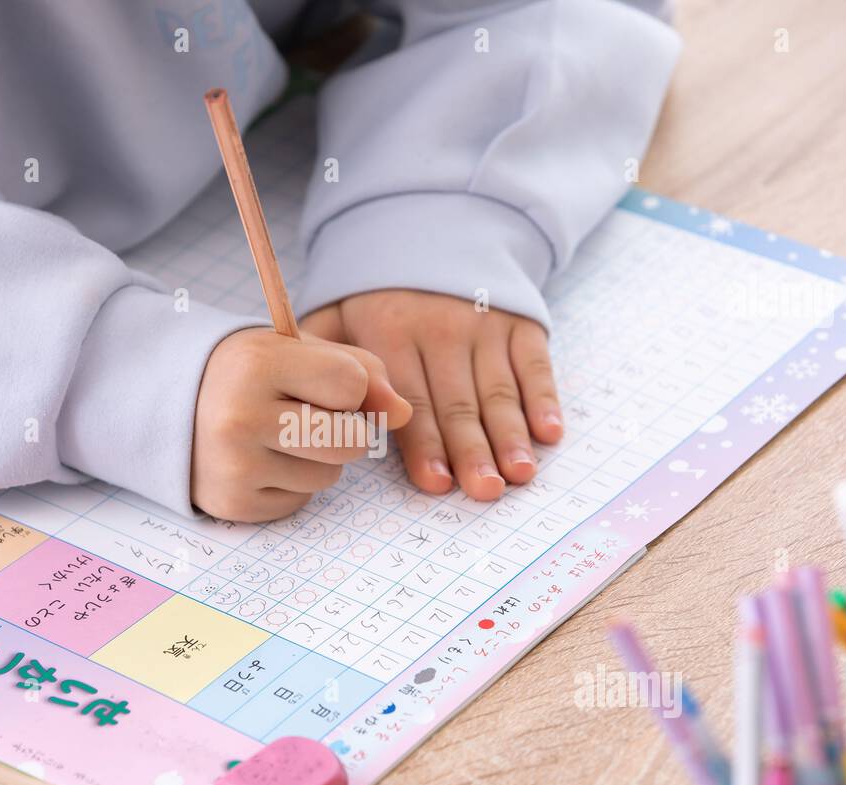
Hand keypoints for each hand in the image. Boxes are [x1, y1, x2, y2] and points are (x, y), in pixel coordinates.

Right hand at [191, 328, 412, 521]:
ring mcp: (235, 466)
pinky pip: (301, 502)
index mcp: (258, 363)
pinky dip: (291, 484)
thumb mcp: (299, 351)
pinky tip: (260, 461)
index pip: (352, 384)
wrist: (170, 406)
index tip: (321, 382)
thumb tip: (403, 414)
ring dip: (318, 460)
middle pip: (351, 440)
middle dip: (345, 429)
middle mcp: (240, 416)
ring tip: (276, 436)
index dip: (352, 386)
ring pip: (330, 477)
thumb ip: (361, 370)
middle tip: (307, 414)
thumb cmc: (250, 374)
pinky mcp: (234, 504)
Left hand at [302, 290, 562, 500]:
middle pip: (458, 402)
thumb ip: (319, 357)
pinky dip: (544, 399)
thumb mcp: (338, 312)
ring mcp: (484, 325)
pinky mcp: (520, 323)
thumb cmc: (377, 297)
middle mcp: (441, 328)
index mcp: (390, 331)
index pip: (409, 399)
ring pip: (498, 390)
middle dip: (472, 450)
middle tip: (483, 490)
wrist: (433, 233)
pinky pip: (535, 366)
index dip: (424, 443)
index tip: (434, 481)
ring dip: (510, 435)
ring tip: (519, 474)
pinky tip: (548, 433)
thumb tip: (297, 406)